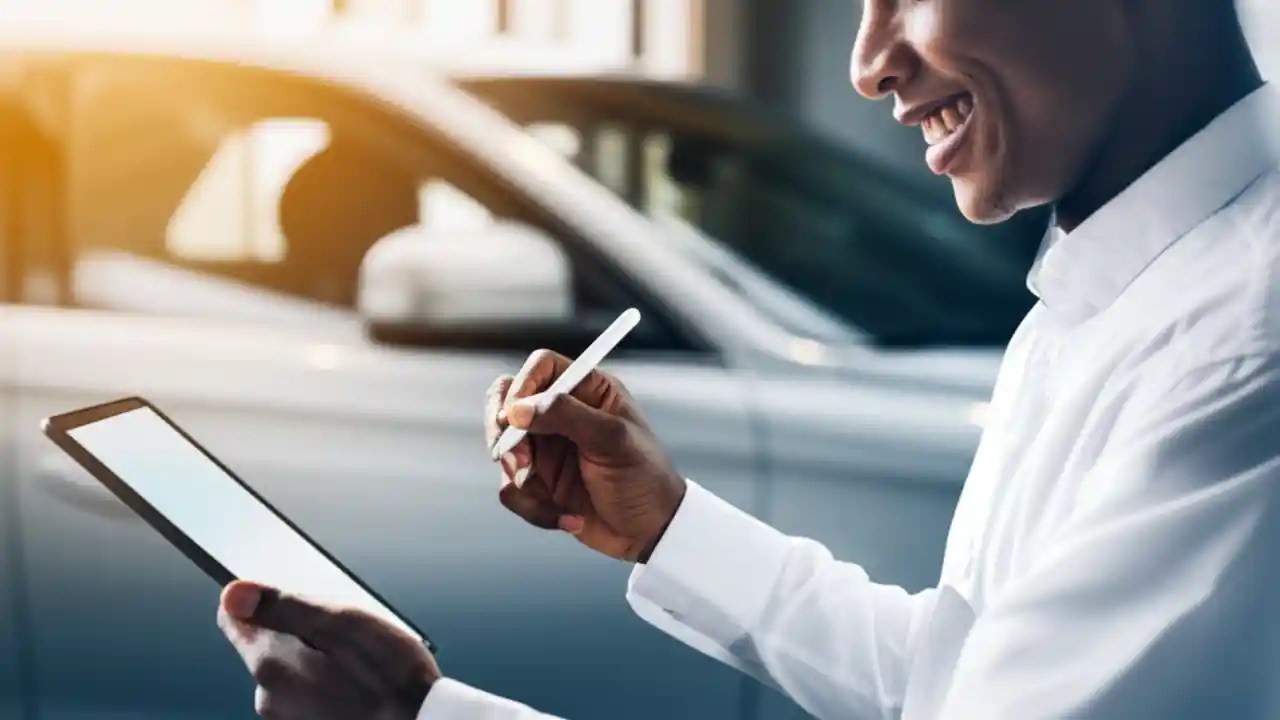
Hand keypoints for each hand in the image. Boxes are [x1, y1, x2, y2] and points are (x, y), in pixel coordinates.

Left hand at [217, 581, 439, 719]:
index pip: (236, 620)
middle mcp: (268, 698)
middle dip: (299, 630)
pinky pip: (307, 693)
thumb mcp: (340, 624)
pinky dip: (327, 681)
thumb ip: (282, 607)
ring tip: (359, 659)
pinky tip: (358, 680)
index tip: (294, 599)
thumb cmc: (389, 676)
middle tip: (345, 630)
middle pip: (268, 644)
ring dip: (317, 656)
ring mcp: (288, 719)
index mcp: (270, 665)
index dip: (263, 601)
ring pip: (291, 669)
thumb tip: (232, 594)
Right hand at [485, 349, 686, 561]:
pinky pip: (512, 489)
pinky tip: (569, 518)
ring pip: (504, 451)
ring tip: (554, 499)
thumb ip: (566, 415)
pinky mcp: (539, 481)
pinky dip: (534, 507)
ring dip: (523, 481)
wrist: (650, 533)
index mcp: (588, 391)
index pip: (541, 367)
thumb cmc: (645, 478)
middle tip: (521, 460)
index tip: (515, 415)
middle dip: (505, 435)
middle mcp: (562, 415)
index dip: (522, 385)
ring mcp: (547, 449)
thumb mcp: (612, 440)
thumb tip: (517, 409)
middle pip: (506, 403)